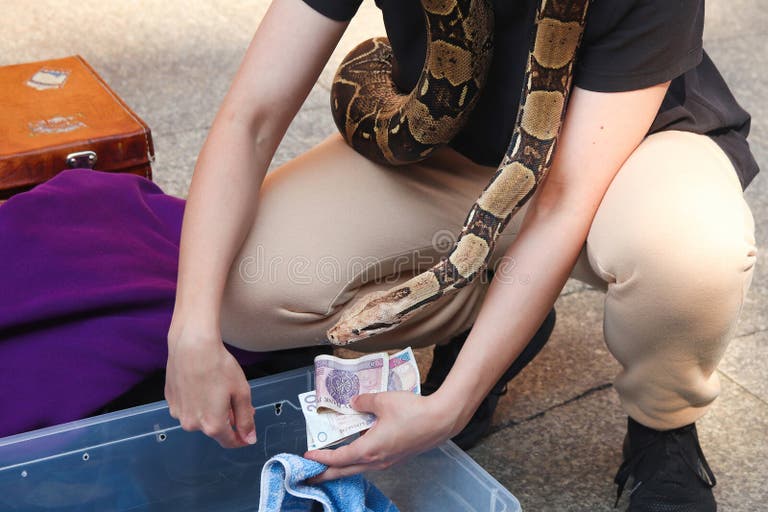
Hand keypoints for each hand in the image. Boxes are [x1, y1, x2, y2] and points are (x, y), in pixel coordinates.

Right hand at [165, 328, 255, 447]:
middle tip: (235, 401)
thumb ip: (246, 419)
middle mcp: (192, 424)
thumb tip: (249, 438)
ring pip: (200, 418)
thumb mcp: (241, 392)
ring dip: (210, 410)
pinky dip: (197, 401)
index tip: (247, 434)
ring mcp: (178, 413)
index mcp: (213, 425)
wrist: (192, 346)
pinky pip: (188, 407)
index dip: (241, 439)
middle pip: (214, 429)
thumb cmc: (218, 366)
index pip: (229, 442)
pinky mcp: (170, 401)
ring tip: (217, 389)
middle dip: (227, 419)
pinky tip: (202, 385)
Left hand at [304, 391, 459, 481]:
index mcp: (370, 449)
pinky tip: (358, 449)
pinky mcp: (397, 456)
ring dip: (343, 467)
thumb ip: (364, 401)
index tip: (308, 457)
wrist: (441, 420)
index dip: (322, 458)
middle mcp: (377, 460)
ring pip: (359, 468)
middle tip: (311, 476)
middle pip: (346, 471)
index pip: (339, 458)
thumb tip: (354, 403)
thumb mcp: (383, 400)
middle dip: (326, 474)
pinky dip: (358, 460)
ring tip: (331, 463)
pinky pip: (372, 462)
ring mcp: (388, 461)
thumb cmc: (412, 411)